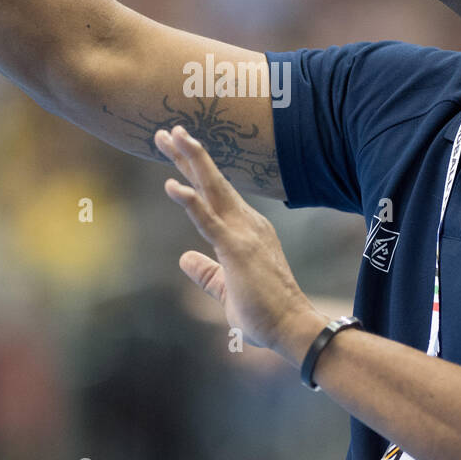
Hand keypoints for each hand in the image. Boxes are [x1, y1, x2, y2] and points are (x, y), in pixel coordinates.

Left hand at [155, 126, 325, 359]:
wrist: (293, 328)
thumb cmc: (265, 312)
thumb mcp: (227, 290)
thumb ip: (206, 273)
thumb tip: (185, 258)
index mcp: (245, 230)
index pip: (214, 194)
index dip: (194, 170)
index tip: (175, 147)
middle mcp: (246, 223)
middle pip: (212, 182)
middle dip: (189, 154)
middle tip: (166, 131)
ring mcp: (243, 233)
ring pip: (212, 189)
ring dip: (191, 161)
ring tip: (172, 136)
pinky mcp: (236, 249)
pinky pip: (208, 220)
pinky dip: (190, 201)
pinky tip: (172, 185)